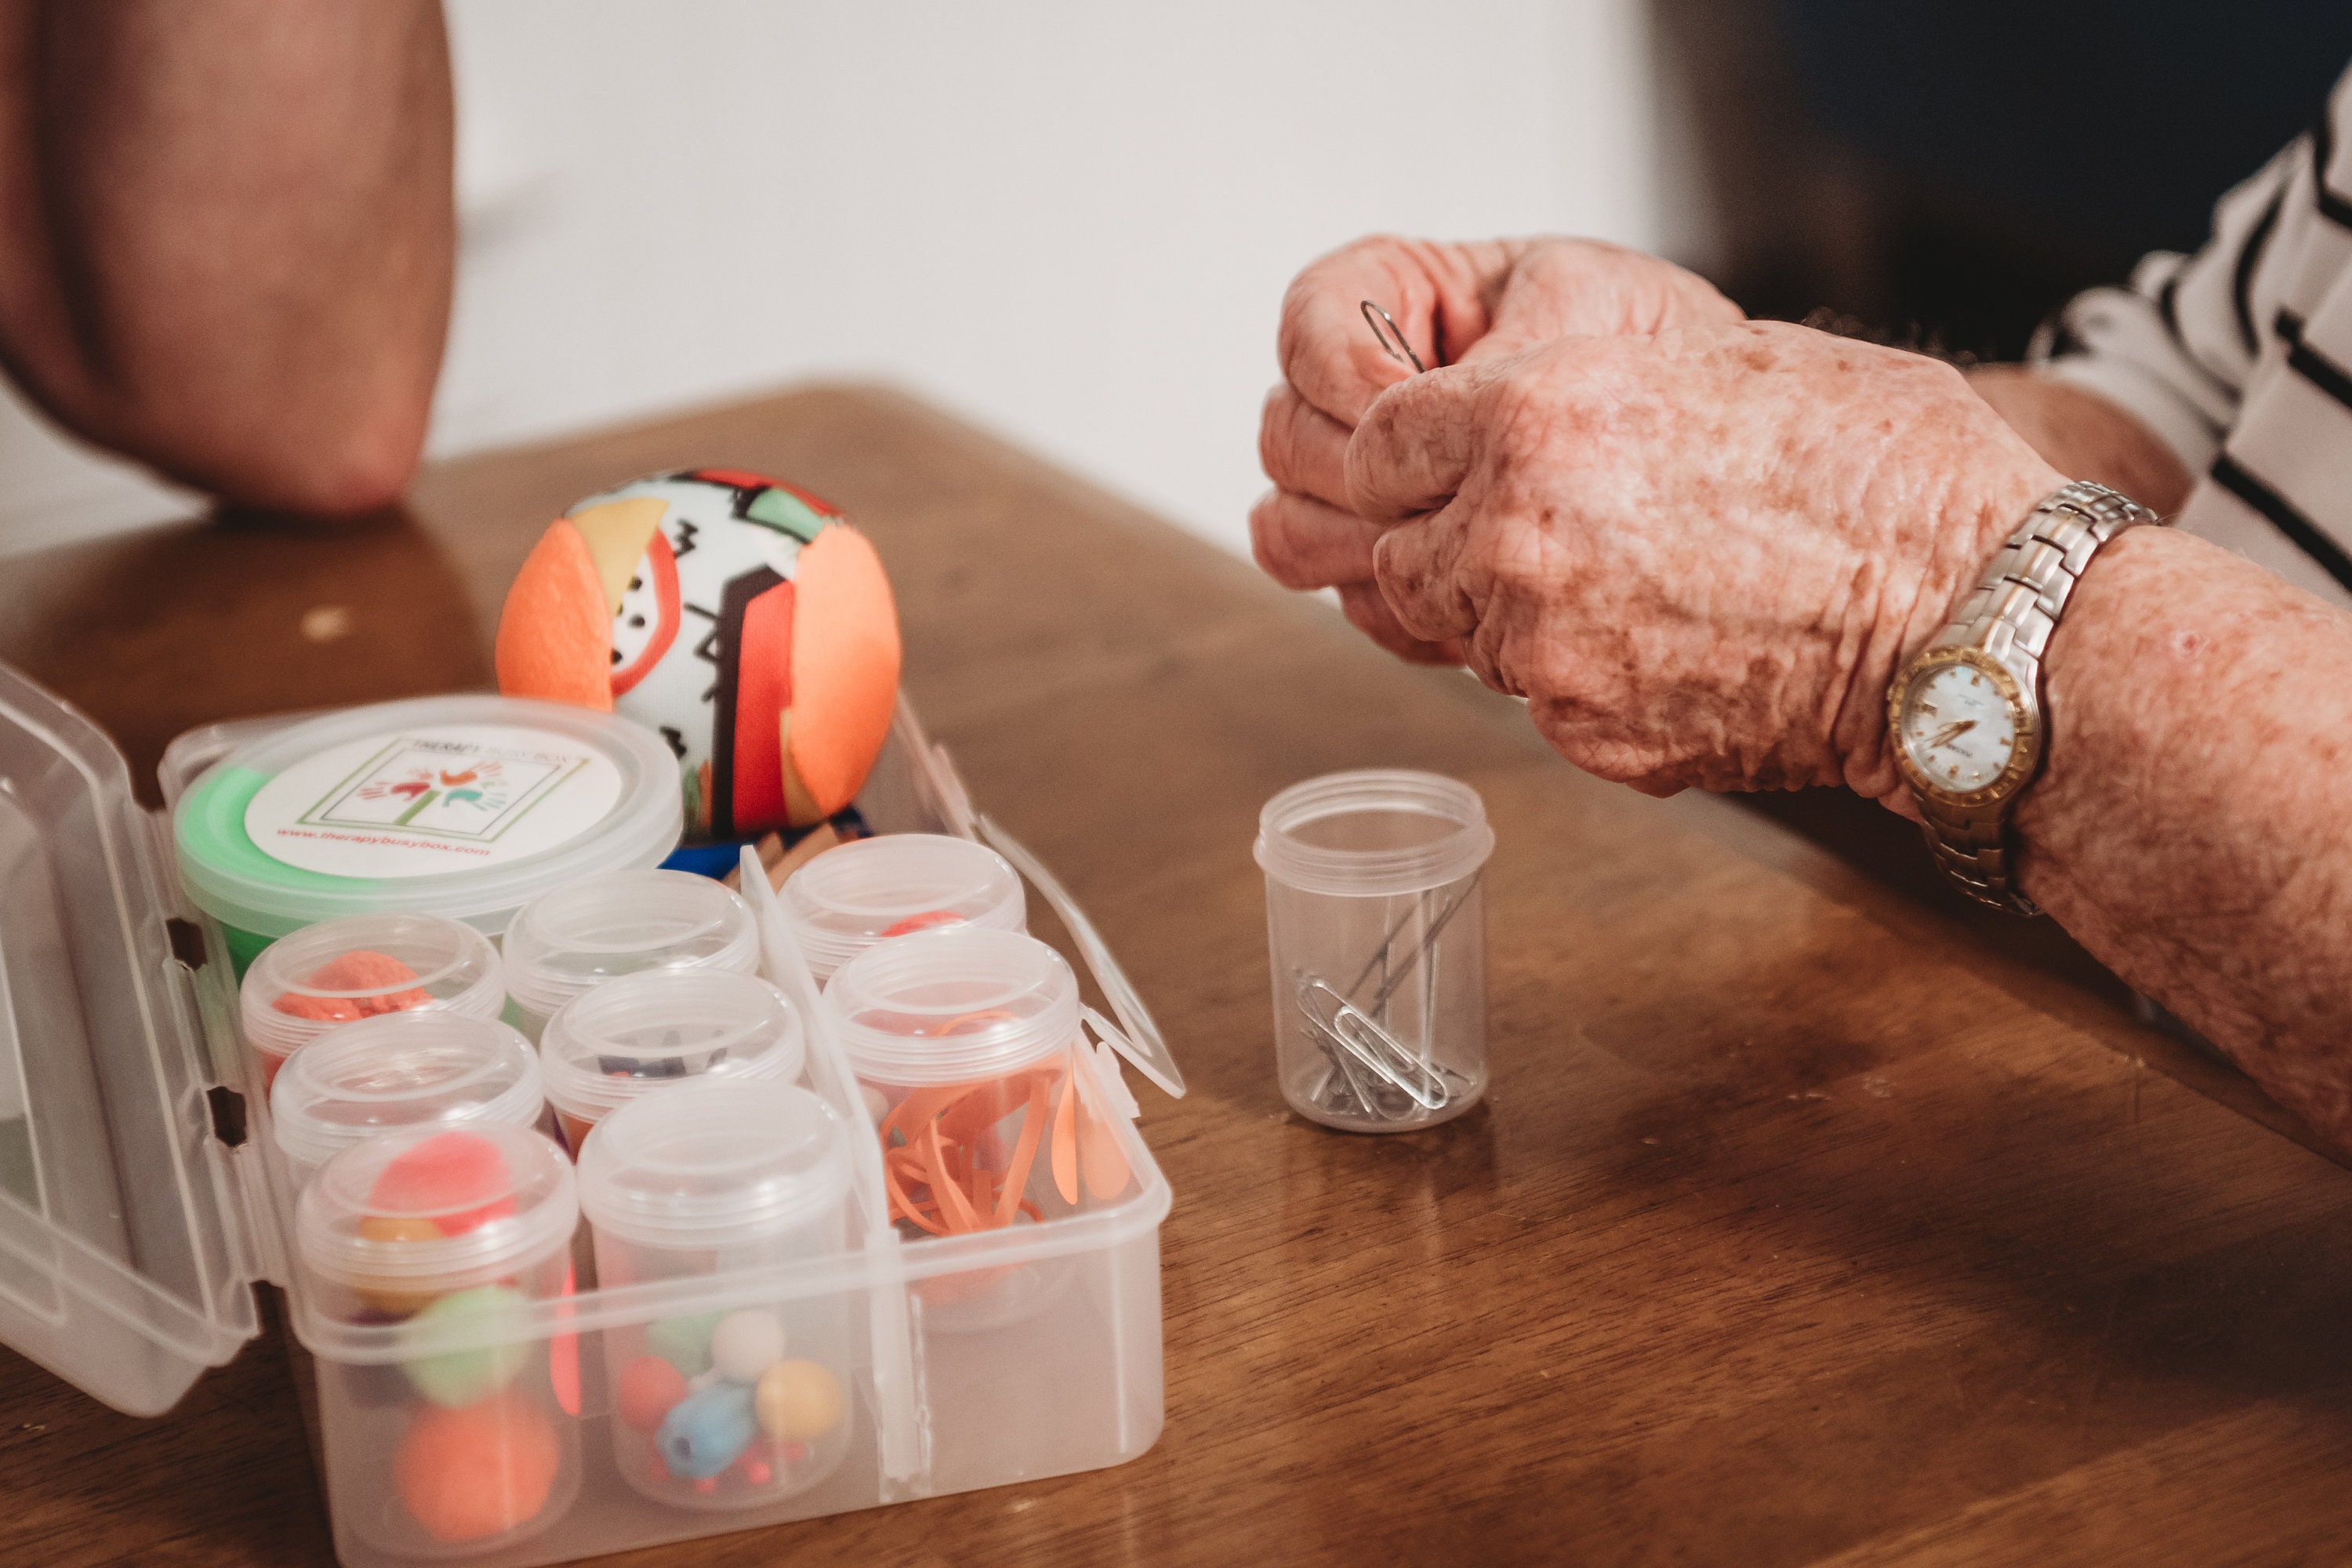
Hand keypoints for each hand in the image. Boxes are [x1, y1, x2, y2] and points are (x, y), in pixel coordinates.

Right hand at [1253, 236, 1740, 661]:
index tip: (1419, 406)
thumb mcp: (1595, 303)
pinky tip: (1478, 602)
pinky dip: (1403, 608)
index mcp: (1385, 297)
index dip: (1346, 374)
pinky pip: (1347, 600)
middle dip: (1359, 476)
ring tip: (1458, 552)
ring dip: (1364, 551)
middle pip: (1286, 439)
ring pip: (1289, 531)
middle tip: (1446, 495)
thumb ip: (1509, 347)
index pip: (1307, 328)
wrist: (1700, 440)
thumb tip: (1438, 411)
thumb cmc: (1641, 336)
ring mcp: (1356, 487)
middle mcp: (1350, 395)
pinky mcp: (1384, 567)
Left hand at [1333, 320, 2064, 798]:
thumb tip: (1528, 399)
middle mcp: (1514, 533)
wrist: (1967, 624)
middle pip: (1403, 551)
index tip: (1453, 465)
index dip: (1416, 455)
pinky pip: (1541, 703)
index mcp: (1538, 415)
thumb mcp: (1727, 362)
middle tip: (1554, 537)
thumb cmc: (1883, 478)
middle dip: (1456, 543)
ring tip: (1643, 591)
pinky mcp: (1585, 733)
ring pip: (1470, 633)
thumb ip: (1592, 384)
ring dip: (1523, 616)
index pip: (1383, 441)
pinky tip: (1679, 650)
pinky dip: (1587, 683)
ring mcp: (1543, 647)